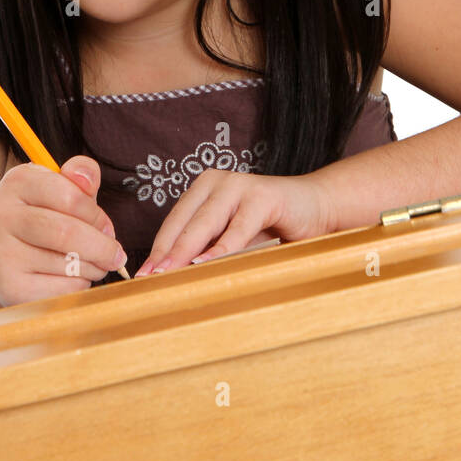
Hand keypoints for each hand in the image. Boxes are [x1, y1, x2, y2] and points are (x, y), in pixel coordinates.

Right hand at [0, 154, 126, 304]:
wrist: (9, 258)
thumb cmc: (47, 218)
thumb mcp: (63, 188)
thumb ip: (83, 176)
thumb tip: (87, 179)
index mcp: (17, 182)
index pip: (71, 197)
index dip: (97, 216)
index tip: (106, 227)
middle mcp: (0, 215)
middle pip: (67, 233)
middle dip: (102, 247)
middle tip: (114, 254)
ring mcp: (0, 253)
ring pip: (68, 264)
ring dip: (93, 268)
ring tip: (91, 264)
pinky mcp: (8, 287)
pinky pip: (62, 288)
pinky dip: (78, 285)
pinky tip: (70, 278)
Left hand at [134, 169, 334, 275]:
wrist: (317, 209)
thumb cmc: (271, 228)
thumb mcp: (233, 240)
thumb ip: (208, 251)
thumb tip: (173, 278)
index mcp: (204, 189)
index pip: (173, 222)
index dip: (158, 249)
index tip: (143, 276)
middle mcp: (217, 182)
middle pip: (184, 221)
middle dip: (165, 252)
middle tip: (149, 278)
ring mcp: (240, 185)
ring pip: (206, 222)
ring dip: (186, 250)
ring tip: (170, 273)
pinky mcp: (263, 195)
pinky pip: (238, 227)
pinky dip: (222, 247)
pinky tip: (206, 263)